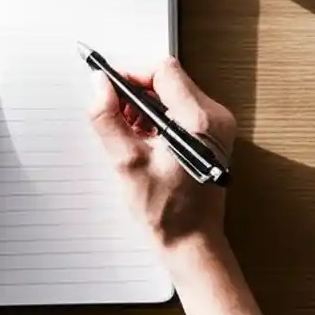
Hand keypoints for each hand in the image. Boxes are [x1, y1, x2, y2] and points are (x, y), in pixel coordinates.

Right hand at [87, 59, 276, 314]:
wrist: (192, 243)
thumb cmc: (168, 213)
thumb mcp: (127, 163)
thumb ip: (109, 120)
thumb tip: (99, 88)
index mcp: (199, 121)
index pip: (163, 71)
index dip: (130, 74)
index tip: (108, 85)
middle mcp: (214, 118)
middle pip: (168, 80)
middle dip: (135, 93)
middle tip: (114, 114)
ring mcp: (215, 127)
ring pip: (171, 93)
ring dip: (144, 106)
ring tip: (127, 133)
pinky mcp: (209, 135)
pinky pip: (179, 109)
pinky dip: (156, 117)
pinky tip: (142, 140)